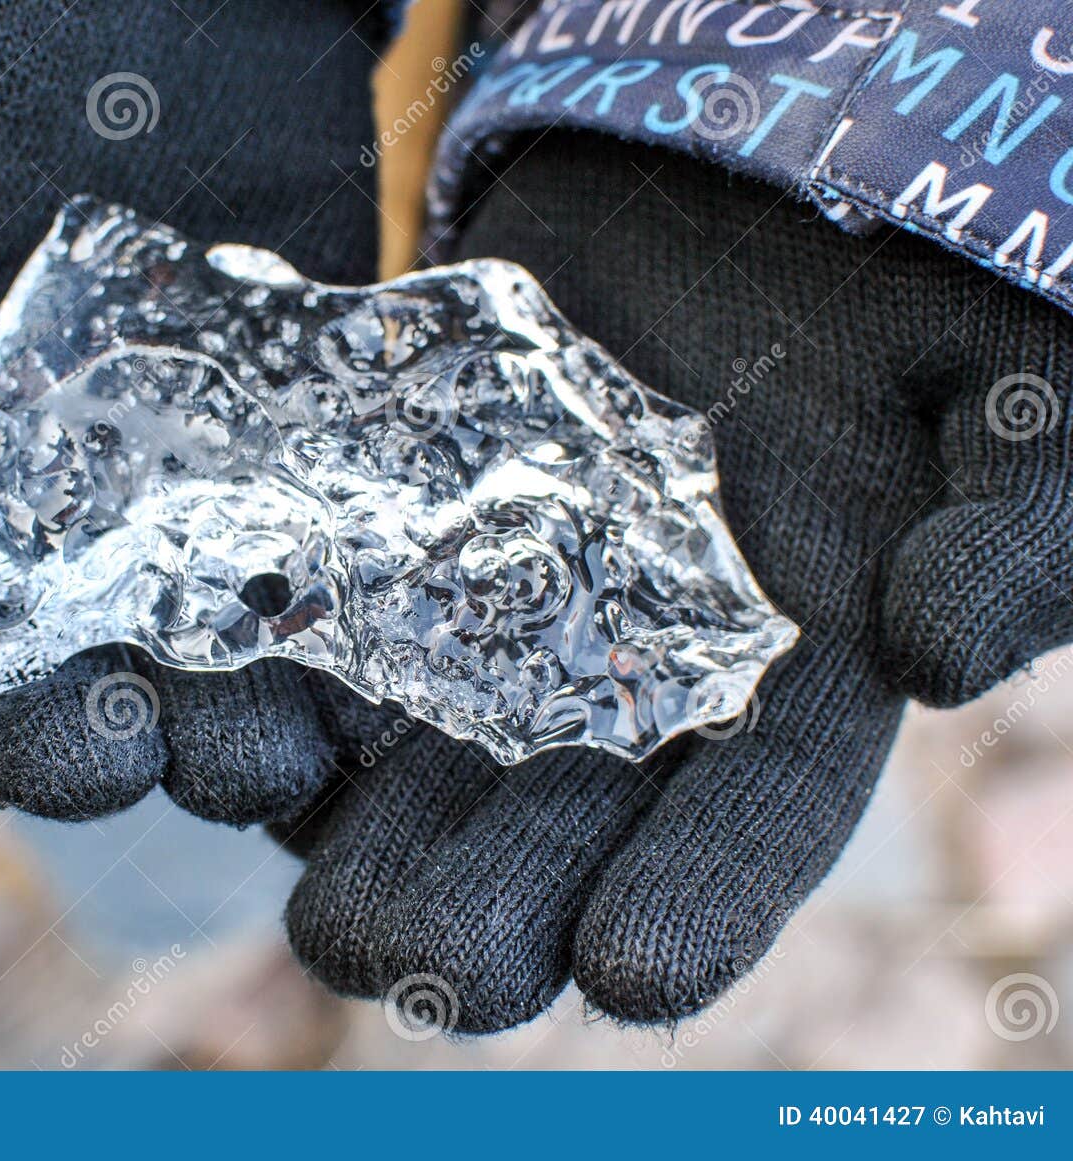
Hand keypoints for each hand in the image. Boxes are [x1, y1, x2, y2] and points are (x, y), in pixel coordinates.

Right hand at [0, 1, 387, 823]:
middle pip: (37, 700)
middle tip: (105, 748)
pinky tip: (372, 680)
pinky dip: (345, 657)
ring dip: (221, 740)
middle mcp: (28, 530)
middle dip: (69, 750)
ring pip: (192, 683)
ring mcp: (168, 513)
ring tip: (261, 750)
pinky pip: (317, 596)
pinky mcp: (286, 475)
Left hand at [279, 132, 1072, 1030]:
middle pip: (551, 821)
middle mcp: (632, 682)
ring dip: (349, 821)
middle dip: (479, 900)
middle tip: (401, 960)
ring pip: (420, 750)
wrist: (746, 187)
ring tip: (298, 883)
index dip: (699, 896)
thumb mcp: (1011, 393)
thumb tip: (941, 647)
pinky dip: (275, 671)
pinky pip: (332, 619)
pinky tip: (218, 722)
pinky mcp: (406, 539)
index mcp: (788, 684)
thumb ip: (1016, 523)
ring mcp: (507, 615)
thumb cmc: (909, 299)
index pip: (750, 817)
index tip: (630, 968)